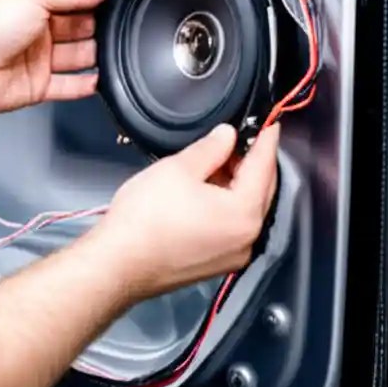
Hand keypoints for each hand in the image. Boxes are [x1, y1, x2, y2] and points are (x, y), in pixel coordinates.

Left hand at [0, 0, 116, 114]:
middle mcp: (38, 24)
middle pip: (82, 21)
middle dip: (100, 22)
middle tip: (118, 22)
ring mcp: (39, 55)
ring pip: (80, 53)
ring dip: (96, 52)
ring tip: (113, 50)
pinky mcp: (39, 84)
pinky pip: (70, 85)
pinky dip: (86, 84)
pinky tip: (99, 79)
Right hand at [83, 124, 280, 300]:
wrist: (118, 264)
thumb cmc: (145, 219)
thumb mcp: (179, 169)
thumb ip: (211, 148)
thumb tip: (227, 136)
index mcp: (245, 213)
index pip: (264, 166)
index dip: (266, 139)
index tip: (269, 122)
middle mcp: (247, 239)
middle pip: (261, 190)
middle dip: (251, 161)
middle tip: (238, 137)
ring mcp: (232, 255)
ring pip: (246, 209)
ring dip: (236, 183)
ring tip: (214, 161)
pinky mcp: (215, 263)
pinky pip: (231, 226)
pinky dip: (226, 205)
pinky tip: (206, 190)